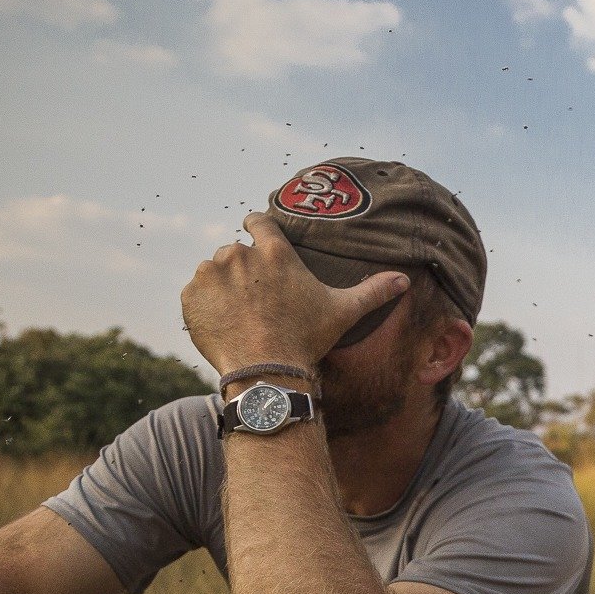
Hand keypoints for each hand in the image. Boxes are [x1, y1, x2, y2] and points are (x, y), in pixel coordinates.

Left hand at [180, 212, 410, 377]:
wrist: (266, 371)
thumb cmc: (306, 338)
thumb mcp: (343, 311)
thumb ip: (373, 291)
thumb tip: (404, 279)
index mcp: (273, 251)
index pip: (257, 221)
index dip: (256, 228)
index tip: (256, 236)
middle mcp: (238, 254)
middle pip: (235, 253)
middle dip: (242, 272)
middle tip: (255, 300)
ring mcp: (211, 274)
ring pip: (213, 272)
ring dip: (222, 288)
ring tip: (239, 315)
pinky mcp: (190, 296)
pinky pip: (195, 295)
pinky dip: (205, 307)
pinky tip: (224, 325)